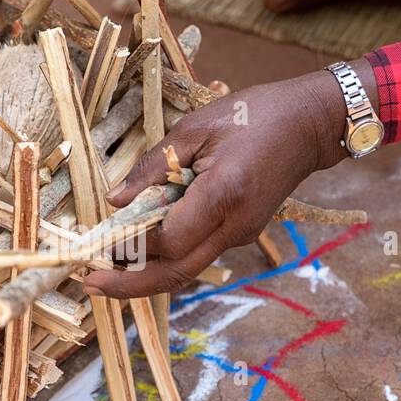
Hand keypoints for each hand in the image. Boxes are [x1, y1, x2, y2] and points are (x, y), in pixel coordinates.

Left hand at [84, 67, 361, 297]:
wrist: (310, 125)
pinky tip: (141, 249)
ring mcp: (241, 234)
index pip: (169, 240)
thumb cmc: (253, 115)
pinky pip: (199, 252)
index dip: (131, 245)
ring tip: (107, 272)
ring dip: (147, 274)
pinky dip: (168, 256)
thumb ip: (153, 167)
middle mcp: (234, 225)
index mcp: (223, 194)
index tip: (96, 244)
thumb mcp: (195, 128)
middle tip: (91, 284)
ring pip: (187, 268)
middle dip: (131, 285)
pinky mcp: (242, 233)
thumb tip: (115, 201)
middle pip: (177, 272)